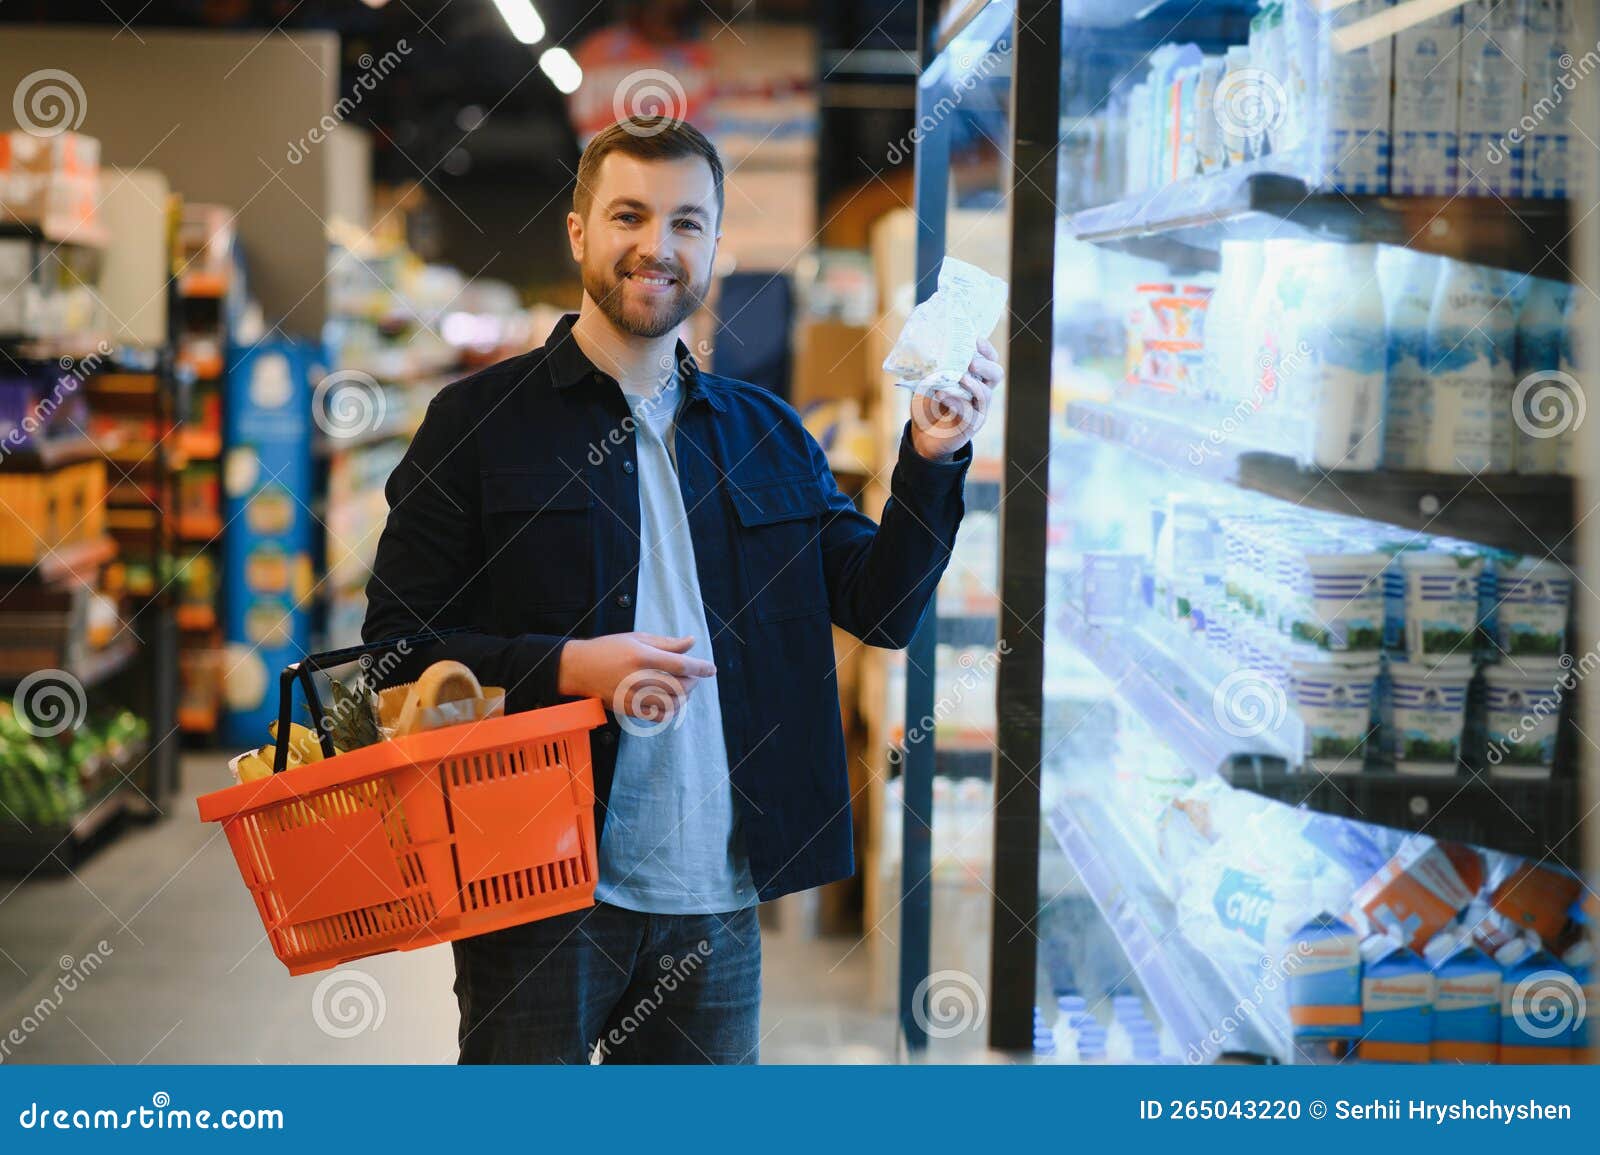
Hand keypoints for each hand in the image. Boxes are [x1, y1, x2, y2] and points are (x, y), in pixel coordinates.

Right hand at [557, 632, 715, 727]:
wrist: (580, 668)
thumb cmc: (610, 648)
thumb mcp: (638, 638)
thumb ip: (667, 643)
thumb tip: (692, 643)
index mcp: (642, 657)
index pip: (680, 665)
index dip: (700, 668)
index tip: (712, 669)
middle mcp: (639, 678)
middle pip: (678, 686)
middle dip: (693, 682)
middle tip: (695, 676)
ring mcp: (633, 697)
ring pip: (671, 704)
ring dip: (684, 697)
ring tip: (684, 688)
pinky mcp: (628, 709)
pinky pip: (657, 716)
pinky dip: (670, 711)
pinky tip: (672, 702)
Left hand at [908, 337, 1002, 461]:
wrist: (924, 435)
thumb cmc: (929, 405)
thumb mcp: (928, 382)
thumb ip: (933, 368)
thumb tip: (925, 348)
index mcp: (974, 377)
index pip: (990, 359)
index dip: (986, 349)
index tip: (975, 340)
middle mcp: (980, 391)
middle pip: (996, 374)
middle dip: (985, 365)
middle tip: (971, 362)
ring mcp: (978, 409)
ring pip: (986, 394)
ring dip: (972, 384)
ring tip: (960, 378)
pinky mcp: (971, 425)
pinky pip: (969, 412)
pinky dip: (956, 402)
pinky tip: (942, 396)